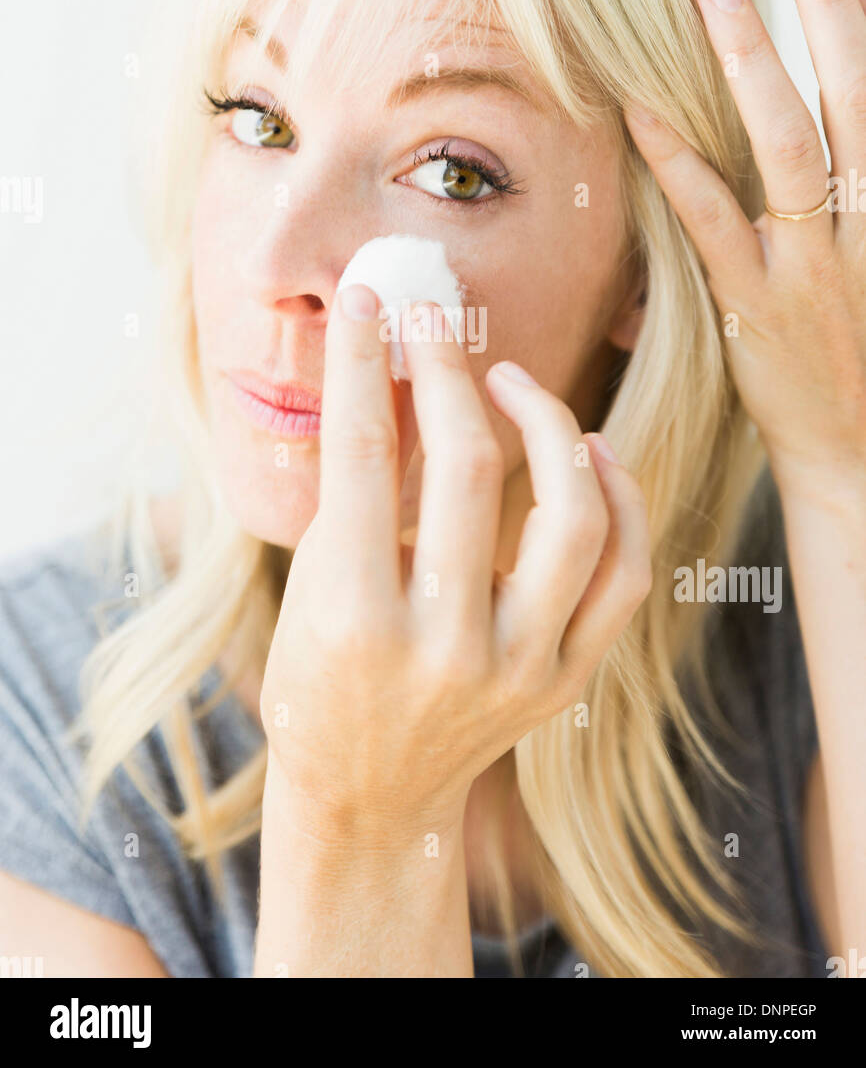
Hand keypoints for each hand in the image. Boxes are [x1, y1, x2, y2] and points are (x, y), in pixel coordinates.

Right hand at [259, 285, 650, 840]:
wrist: (371, 792)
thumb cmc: (322, 673)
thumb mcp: (317, 579)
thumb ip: (365, 482)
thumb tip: (400, 368)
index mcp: (353, 616)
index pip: (363, 454)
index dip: (368, 362)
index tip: (375, 302)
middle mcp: (440, 646)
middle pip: (469, 470)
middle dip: (450, 373)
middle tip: (438, 324)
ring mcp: (515, 668)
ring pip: (573, 517)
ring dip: (549, 425)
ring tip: (514, 383)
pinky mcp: (564, 682)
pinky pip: (623, 574)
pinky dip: (621, 502)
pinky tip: (591, 452)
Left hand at [625, 0, 865, 501]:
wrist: (862, 461)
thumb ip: (856, 190)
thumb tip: (834, 139)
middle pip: (858, 95)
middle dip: (832, 5)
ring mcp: (813, 263)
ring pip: (793, 144)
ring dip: (755, 60)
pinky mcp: (755, 305)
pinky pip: (714, 220)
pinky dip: (679, 161)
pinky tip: (641, 108)